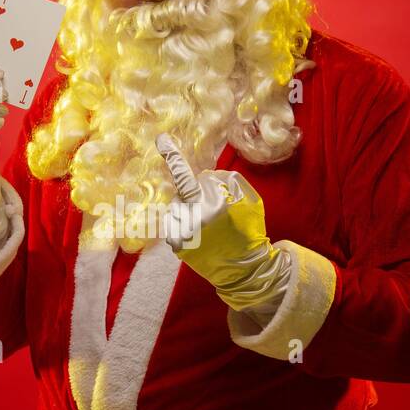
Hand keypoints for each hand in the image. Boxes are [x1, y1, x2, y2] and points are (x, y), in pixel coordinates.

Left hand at [156, 133, 288, 310]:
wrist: (243, 269)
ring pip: (178, 206)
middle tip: (215, 211)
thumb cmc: (248, 232)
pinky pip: (176, 222)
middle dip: (197, 194)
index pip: (185, 175)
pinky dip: (185, 223)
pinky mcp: (175, 245)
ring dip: (189, 209)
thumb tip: (203, 177)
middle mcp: (191, 219)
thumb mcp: (247, 199)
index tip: (160, 140)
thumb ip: (223, 182)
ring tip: (208, 226)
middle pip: (185, 191)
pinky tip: (200, 234)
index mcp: (211, 205)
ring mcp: (180, 234)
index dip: (171, 156)